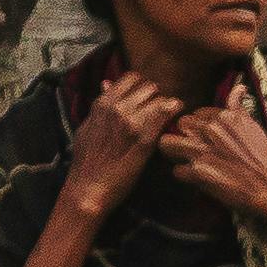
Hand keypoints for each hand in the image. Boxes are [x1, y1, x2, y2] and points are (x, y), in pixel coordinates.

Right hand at [57, 67, 182, 218]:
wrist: (88, 188)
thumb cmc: (87, 161)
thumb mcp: (88, 126)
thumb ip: (100, 106)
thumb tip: (106, 83)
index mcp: (102, 104)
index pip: (131, 78)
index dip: (143, 87)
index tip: (148, 99)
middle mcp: (117, 109)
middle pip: (149, 87)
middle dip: (157, 97)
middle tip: (161, 111)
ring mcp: (131, 123)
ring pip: (160, 99)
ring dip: (168, 107)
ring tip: (170, 118)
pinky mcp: (144, 141)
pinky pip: (165, 115)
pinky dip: (175, 112)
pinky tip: (178, 117)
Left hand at [160, 99, 266, 238]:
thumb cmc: (266, 159)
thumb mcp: (254, 127)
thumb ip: (238, 107)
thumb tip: (239, 88)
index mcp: (223, 117)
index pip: (197, 114)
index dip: (200, 127)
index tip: (207, 138)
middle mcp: (209, 130)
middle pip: (179, 125)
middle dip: (184, 136)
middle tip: (194, 149)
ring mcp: (201, 150)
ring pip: (167, 143)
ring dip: (174, 152)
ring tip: (186, 160)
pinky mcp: (198, 172)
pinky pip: (177, 171)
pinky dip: (186, 177)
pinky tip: (197, 179)